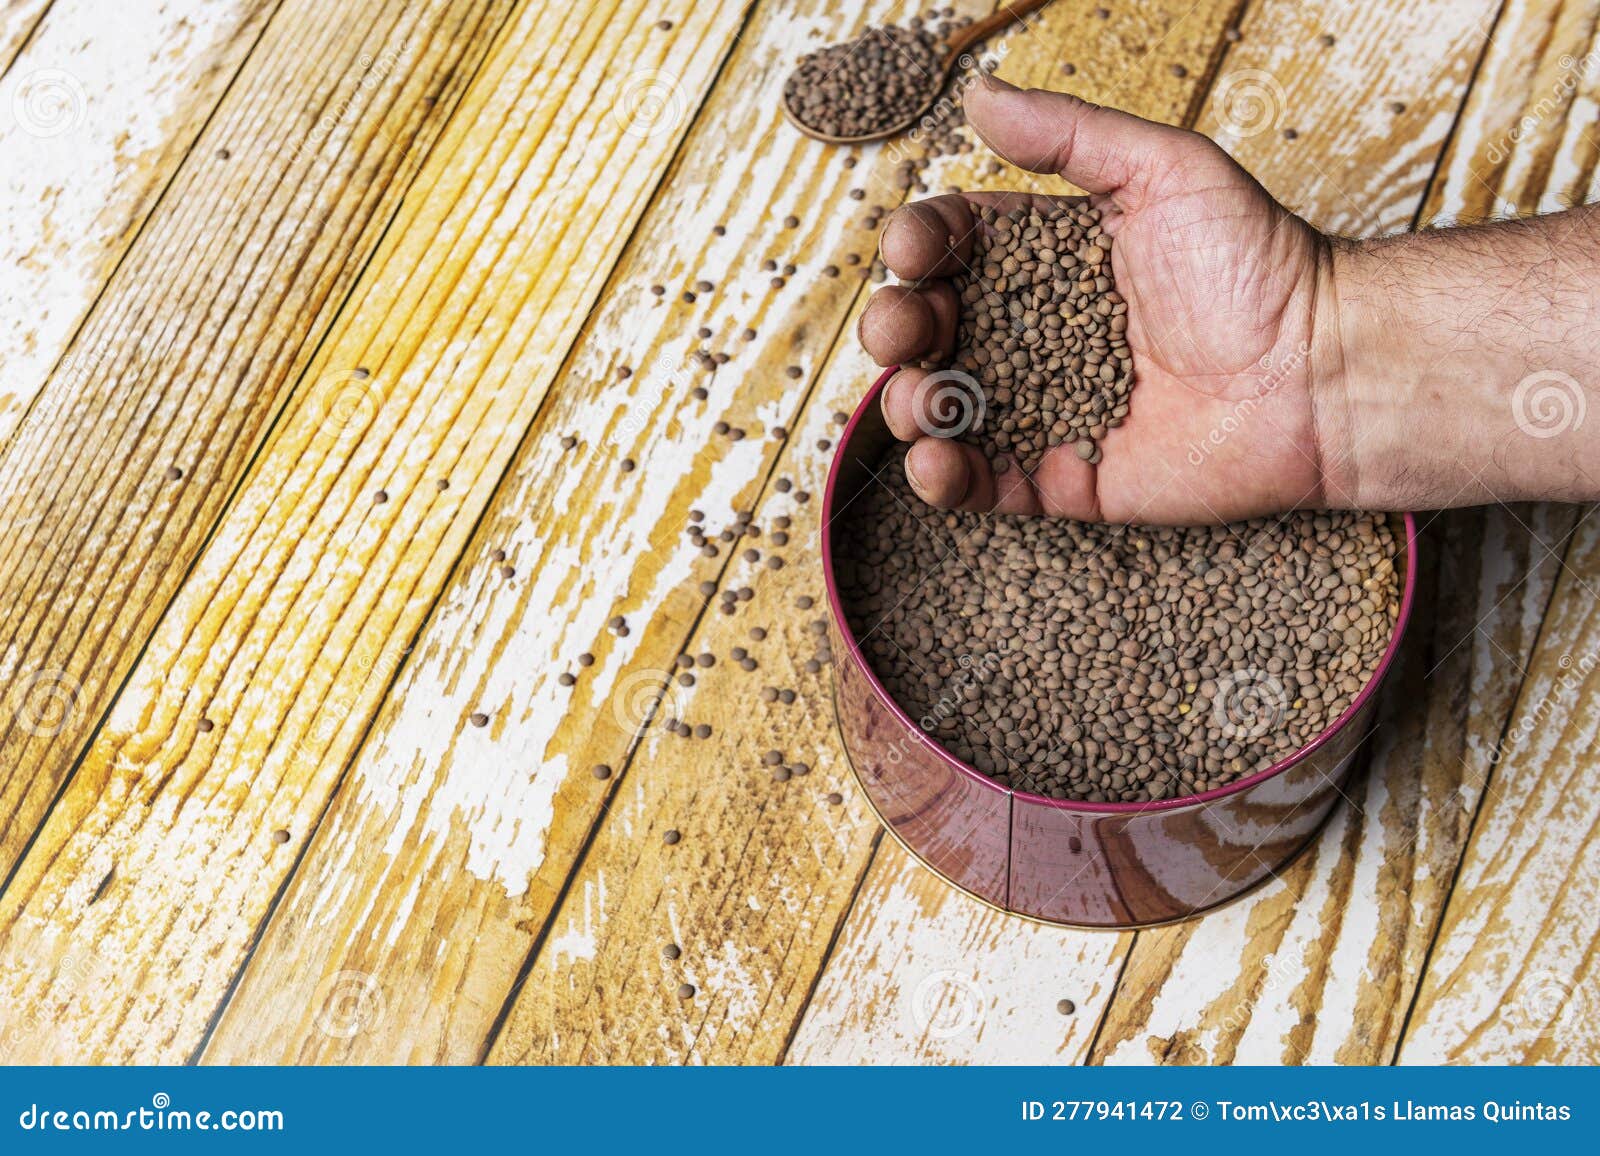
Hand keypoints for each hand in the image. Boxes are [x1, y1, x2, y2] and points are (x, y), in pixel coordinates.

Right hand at [856, 75, 1339, 523]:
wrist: (1321, 372)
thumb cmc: (1259, 265)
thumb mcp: (1165, 169)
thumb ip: (1069, 135)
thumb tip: (979, 94)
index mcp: (1049, 258)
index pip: (955, 250)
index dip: (919, 248)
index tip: (914, 250)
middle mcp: (1036, 332)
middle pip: (932, 329)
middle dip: (896, 327)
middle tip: (903, 329)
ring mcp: (1046, 409)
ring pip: (945, 410)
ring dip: (908, 404)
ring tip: (920, 397)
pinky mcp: (1064, 480)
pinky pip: (986, 486)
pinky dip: (944, 481)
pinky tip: (936, 462)